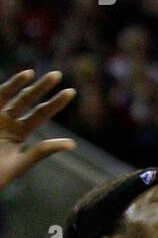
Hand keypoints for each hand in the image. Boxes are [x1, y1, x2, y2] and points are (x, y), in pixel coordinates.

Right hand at [0, 70, 75, 191]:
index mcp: (20, 132)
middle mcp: (8, 121)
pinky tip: (19, 79)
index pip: (41, 113)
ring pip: (8, 95)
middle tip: (57, 74)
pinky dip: (6, 89)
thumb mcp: (19, 165)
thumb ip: (41, 152)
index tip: (70, 91)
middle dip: (41, 87)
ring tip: (31, 73)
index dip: (55, 103)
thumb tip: (72, 144)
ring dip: (19, 83)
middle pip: (27, 100)